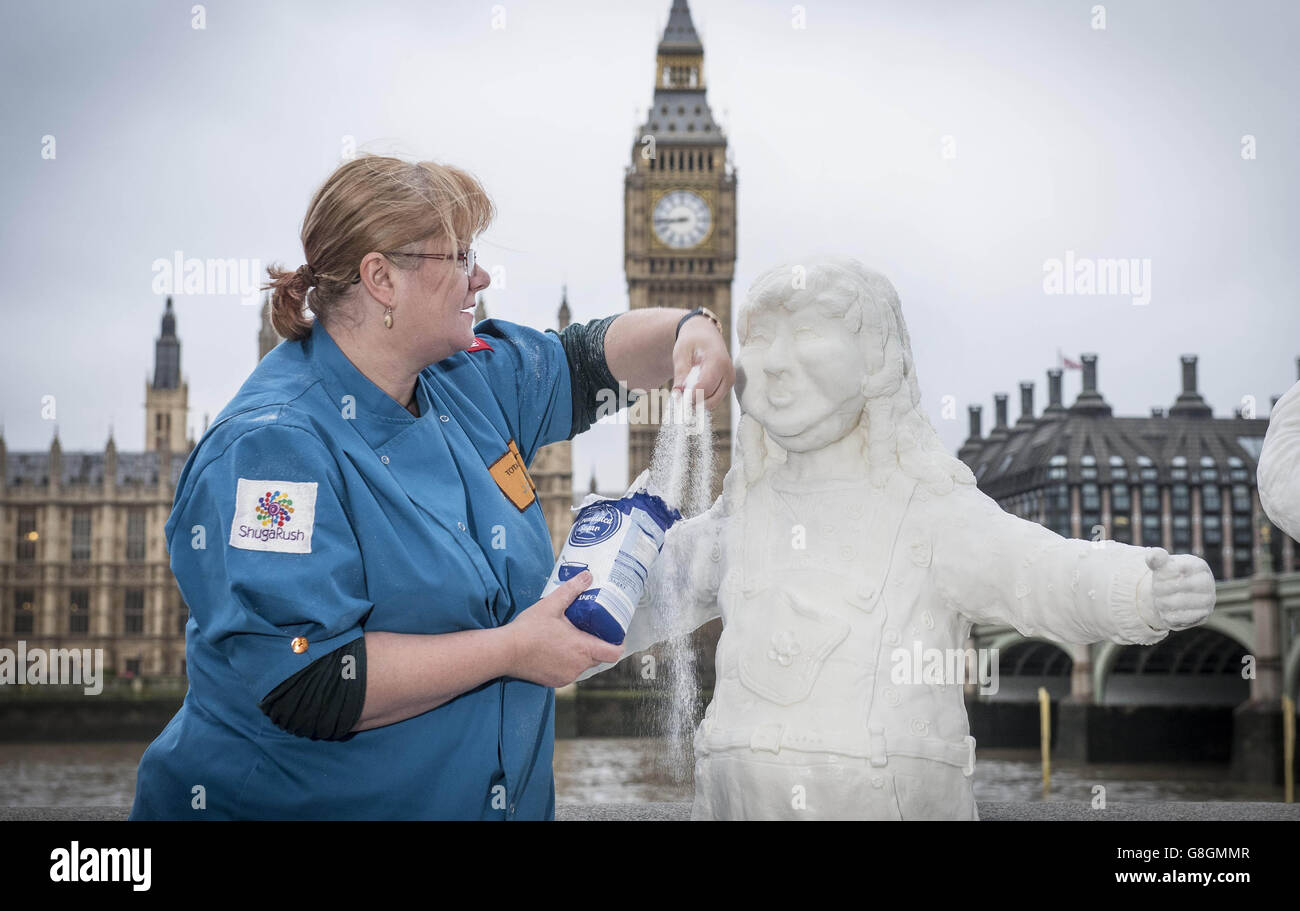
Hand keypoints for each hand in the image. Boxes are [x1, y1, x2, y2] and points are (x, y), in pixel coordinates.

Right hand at [503, 572, 623, 686]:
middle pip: (599, 658)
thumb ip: (572, 590)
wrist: (505, 652)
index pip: (613, 653)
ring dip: (581, 654)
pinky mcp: (554, 682)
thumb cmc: (529, 629)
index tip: (615, 634)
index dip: (618, 643)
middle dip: (597, 645)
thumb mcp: (551, 605)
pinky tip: (557, 650)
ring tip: (571, 638)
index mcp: (582, 648)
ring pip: (583, 666)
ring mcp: (566, 677)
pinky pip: (569, 672)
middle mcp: (578, 666)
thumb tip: (588, 576)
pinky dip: (568, 662)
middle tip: (590, 629)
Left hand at [672, 318, 734, 410]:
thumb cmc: (692, 341)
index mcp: (718, 360)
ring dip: (698, 402)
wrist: (705, 334)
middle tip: (679, 398)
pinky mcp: (728, 385)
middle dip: (694, 402)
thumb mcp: (681, 352)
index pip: (706, 386)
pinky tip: (693, 391)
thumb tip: (677, 394)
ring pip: (713, 402)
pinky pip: (714, 399)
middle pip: (712, 398)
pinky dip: (703, 400)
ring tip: (685, 393)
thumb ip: (680, 373)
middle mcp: (728, 372)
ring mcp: (730, 380)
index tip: (677, 398)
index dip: (691, 396)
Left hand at [1140, 548, 1215, 630]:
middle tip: (1155, 589)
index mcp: (1199, 566)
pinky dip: (1167, 615)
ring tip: (1160, 599)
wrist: (1176, 595)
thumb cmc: (1169, 576)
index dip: (1162, 574)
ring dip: (1161, 602)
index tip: (1157, 575)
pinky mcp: (1203, 616)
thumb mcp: (1162, 564)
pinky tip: (1166, 610)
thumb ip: (1156, 558)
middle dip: (1159, 588)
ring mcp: (1208, 600)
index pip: (1177, 569)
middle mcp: (1208, 583)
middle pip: (1177, 586)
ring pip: (1177, 603)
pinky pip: (1179, 618)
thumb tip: (1154, 555)